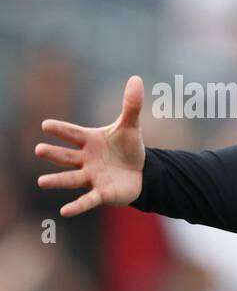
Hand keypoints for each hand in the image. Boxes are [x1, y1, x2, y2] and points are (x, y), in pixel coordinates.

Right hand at [35, 76, 146, 216]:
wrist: (142, 173)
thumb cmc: (128, 148)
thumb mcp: (130, 126)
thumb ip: (131, 105)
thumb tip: (136, 78)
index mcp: (89, 141)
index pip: (72, 133)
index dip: (60, 130)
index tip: (45, 125)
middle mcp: (85, 159)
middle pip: (66, 156)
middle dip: (53, 154)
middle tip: (39, 149)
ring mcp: (91, 177)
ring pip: (71, 178)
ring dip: (57, 181)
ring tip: (42, 182)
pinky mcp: (101, 193)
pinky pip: (87, 200)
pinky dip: (77, 206)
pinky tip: (64, 212)